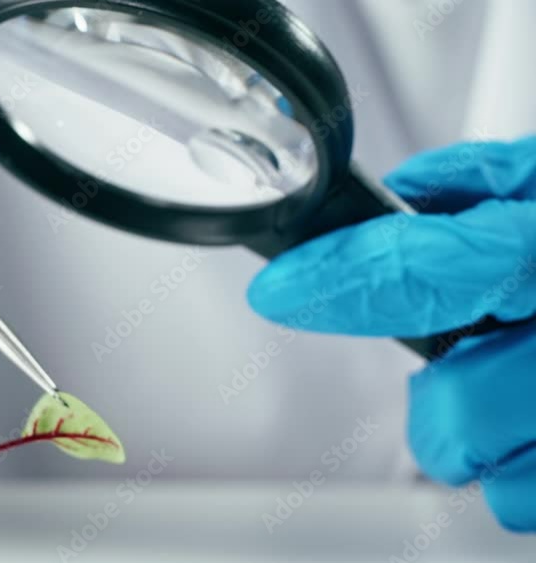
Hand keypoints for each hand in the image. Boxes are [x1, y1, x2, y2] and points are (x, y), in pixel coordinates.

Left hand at [248, 137, 535, 531]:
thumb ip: (496, 182)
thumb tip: (412, 189)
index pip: (432, 262)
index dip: (342, 278)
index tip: (283, 287)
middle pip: (451, 413)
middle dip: (442, 403)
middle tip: (479, 371)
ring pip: (492, 479)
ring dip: (494, 444)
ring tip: (533, 402)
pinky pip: (531, 509)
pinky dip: (530, 477)